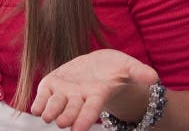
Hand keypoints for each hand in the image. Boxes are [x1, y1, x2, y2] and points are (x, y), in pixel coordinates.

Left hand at [30, 49, 157, 130]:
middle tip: (61, 124)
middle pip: (73, 110)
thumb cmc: (117, 69)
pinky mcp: (53, 84)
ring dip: (51, 111)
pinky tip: (34, 109)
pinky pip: (44, 95)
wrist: (100, 65)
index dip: (86, 118)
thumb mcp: (128, 66)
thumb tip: (154, 77)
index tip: (78, 129)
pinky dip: (39, 102)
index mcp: (98, 95)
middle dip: (67, 117)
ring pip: (57, 104)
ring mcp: (65, 92)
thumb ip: (139, 72)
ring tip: (46, 117)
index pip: (92, 109)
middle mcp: (80, 97)